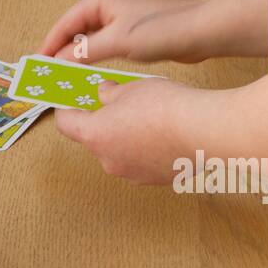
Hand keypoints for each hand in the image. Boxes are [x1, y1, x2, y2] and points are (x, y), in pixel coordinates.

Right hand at [40, 0, 203, 63]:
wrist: (200, 31)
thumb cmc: (159, 30)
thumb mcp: (117, 42)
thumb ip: (84, 51)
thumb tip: (58, 60)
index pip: (66, 21)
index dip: (51, 42)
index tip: (38, 61)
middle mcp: (109, 1)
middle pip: (76, 26)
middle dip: (62, 47)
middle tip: (47, 68)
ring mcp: (122, 13)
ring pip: (91, 34)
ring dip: (78, 51)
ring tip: (63, 70)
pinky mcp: (133, 26)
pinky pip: (105, 39)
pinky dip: (94, 52)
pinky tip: (90, 66)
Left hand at [53, 77, 189, 183]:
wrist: (201, 131)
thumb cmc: (165, 106)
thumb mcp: (131, 88)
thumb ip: (111, 93)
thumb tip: (104, 94)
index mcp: (95, 135)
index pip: (66, 124)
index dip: (67, 111)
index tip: (72, 103)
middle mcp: (108, 160)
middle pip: (95, 139)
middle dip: (104, 122)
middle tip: (121, 104)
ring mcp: (131, 174)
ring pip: (120, 152)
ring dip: (126, 138)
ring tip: (149, 119)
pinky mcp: (154, 180)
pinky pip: (141, 162)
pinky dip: (146, 150)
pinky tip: (164, 135)